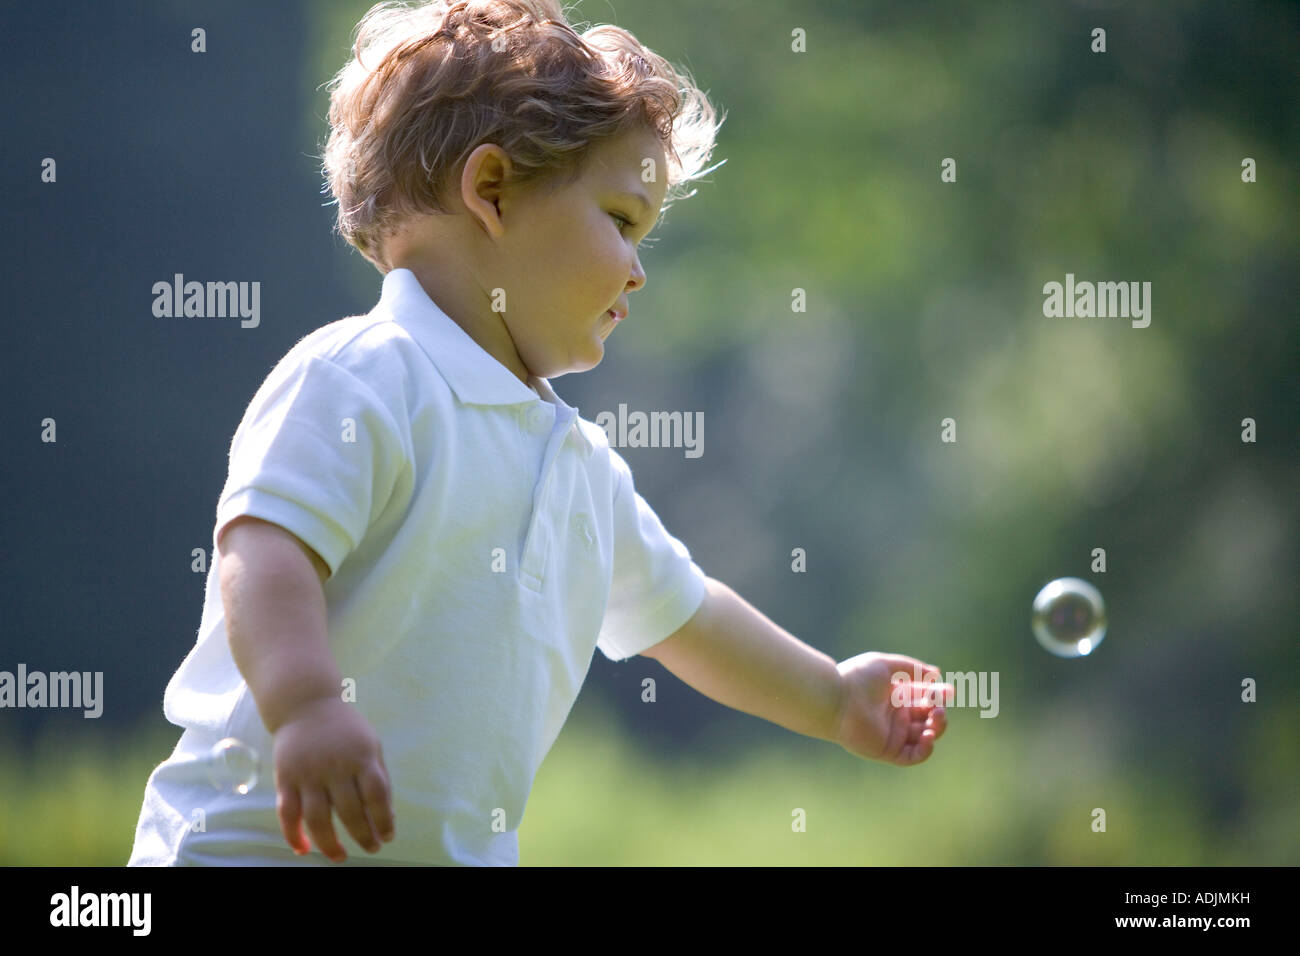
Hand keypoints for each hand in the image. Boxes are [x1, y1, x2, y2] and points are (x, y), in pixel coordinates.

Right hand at [271, 697, 395, 861]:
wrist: (305, 703)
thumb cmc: (345, 729)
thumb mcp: (370, 744)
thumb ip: (378, 777)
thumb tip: (386, 815)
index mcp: (361, 757)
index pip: (376, 795)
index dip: (383, 819)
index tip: (388, 836)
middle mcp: (335, 766)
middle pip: (349, 811)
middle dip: (363, 836)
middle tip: (371, 849)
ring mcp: (308, 773)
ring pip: (318, 818)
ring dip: (330, 844)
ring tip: (340, 857)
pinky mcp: (286, 778)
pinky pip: (288, 813)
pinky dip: (293, 835)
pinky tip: (304, 849)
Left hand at [832, 652, 949, 765]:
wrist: (836, 698)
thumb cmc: (858, 678)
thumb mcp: (887, 665)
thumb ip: (912, 668)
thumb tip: (936, 674)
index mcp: (896, 696)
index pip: (925, 698)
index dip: (939, 696)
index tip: (949, 691)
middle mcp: (896, 716)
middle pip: (928, 718)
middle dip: (939, 712)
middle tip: (938, 707)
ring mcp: (893, 734)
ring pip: (924, 737)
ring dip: (936, 729)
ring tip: (934, 718)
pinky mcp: (887, 750)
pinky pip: (913, 756)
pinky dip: (925, 750)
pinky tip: (928, 736)